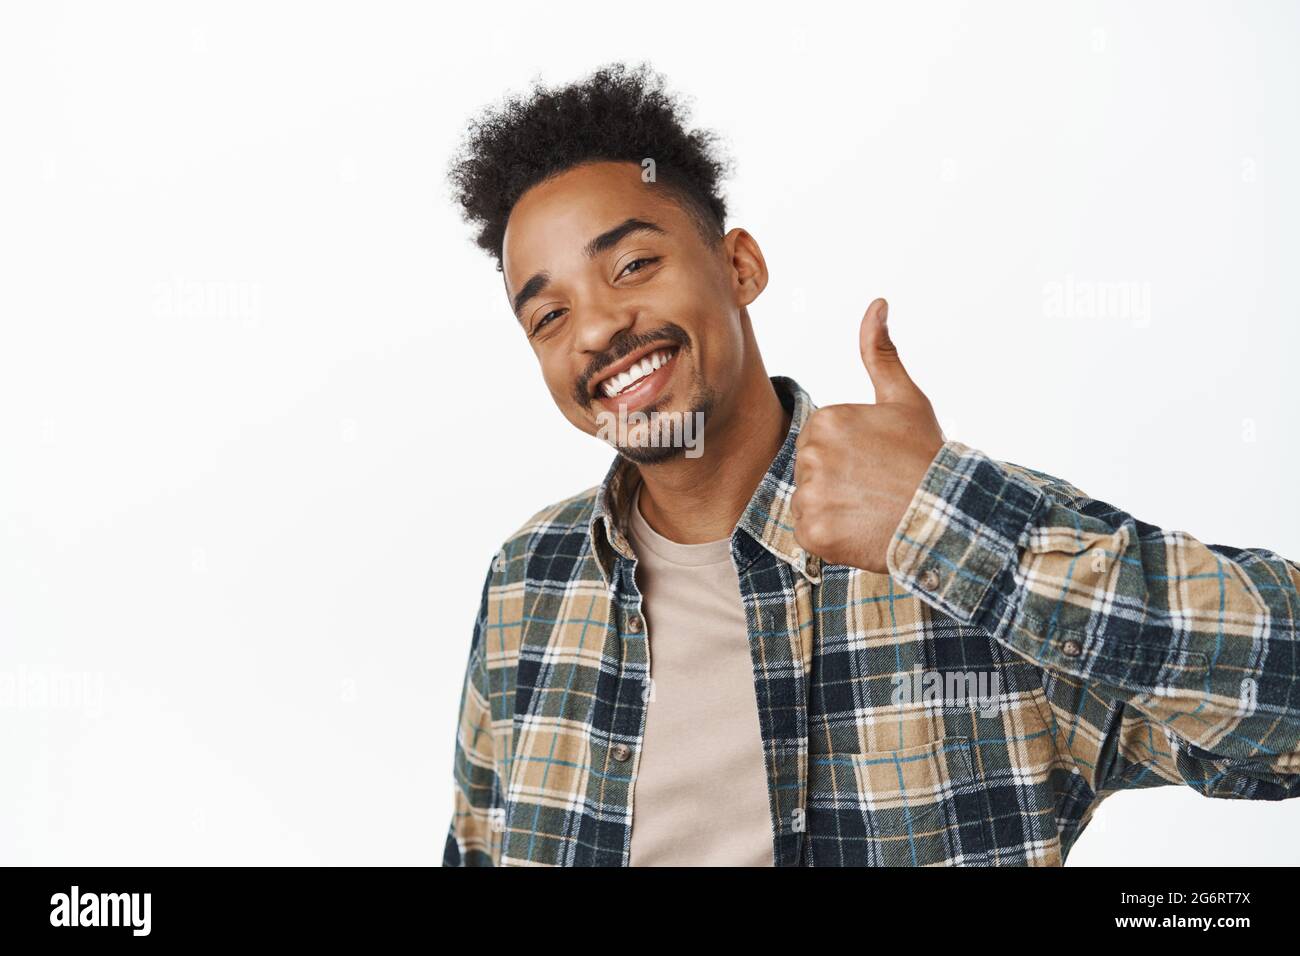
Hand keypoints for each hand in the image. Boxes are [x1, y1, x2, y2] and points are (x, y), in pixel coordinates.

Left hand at [791, 298, 945, 573]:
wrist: (948, 515)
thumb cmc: (927, 457)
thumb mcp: (905, 399)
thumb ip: (880, 353)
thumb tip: (877, 303)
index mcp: (827, 420)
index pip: (821, 445)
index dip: (850, 458)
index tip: (878, 464)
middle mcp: (812, 454)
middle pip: (811, 473)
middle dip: (838, 482)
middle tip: (876, 488)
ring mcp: (811, 494)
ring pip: (809, 503)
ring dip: (834, 511)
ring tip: (871, 510)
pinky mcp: (813, 531)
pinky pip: (809, 534)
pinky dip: (831, 538)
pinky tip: (860, 531)